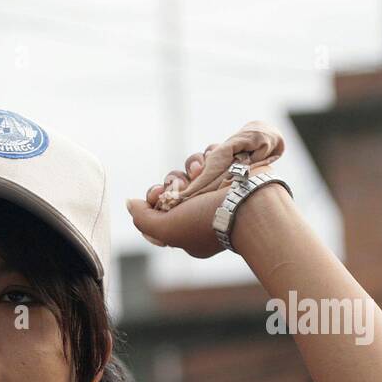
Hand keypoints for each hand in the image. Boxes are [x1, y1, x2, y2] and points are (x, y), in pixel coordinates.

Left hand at [125, 121, 286, 258]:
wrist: (250, 204)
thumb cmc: (206, 221)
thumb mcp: (164, 229)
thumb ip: (142, 218)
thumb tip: (131, 203)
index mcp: (188, 226)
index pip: (162, 205)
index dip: (156, 196)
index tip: (157, 194)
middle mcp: (203, 206)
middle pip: (175, 183)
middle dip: (174, 181)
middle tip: (182, 185)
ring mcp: (218, 186)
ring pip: (192, 166)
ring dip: (193, 166)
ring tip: (202, 172)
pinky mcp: (232, 167)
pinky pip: (211, 152)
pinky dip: (210, 154)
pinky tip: (217, 164)